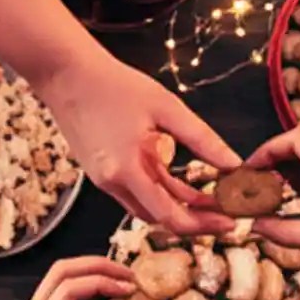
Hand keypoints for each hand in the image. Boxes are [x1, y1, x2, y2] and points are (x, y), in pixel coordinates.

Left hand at [0, 257, 156, 299]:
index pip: (70, 289)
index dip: (104, 281)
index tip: (131, 290)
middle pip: (60, 270)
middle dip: (97, 265)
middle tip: (129, 275)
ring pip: (55, 276)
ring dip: (88, 271)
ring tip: (119, 281)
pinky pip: (53, 290)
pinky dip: (79, 284)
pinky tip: (101, 296)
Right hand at [42, 56, 240, 234]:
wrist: (66, 73)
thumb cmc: (114, 84)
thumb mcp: (167, 108)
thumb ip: (202, 139)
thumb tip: (233, 163)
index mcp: (127, 170)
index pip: (170, 217)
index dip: (203, 225)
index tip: (229, 222)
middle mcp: (112, 183)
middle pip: (159, 218)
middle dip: (194, 219)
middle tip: (225, 213)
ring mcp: (104, 179)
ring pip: (147, 207)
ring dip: (177, 206)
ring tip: (210, 198)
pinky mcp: (101, 171)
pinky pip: (135, 191)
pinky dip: (160, 192)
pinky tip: (182, 183)